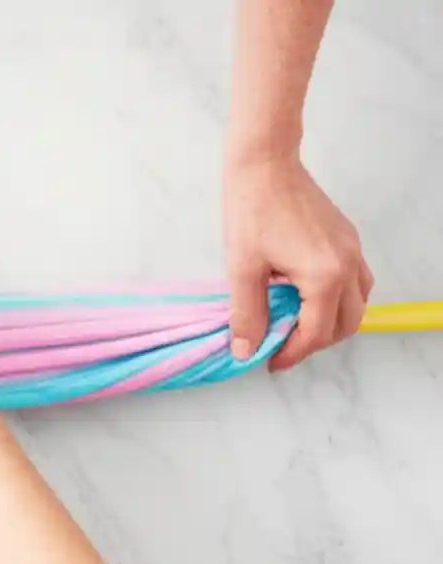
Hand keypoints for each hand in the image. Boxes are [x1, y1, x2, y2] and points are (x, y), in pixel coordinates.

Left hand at [223, 156, 372, 370]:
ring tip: (293, 326)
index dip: (292, 354)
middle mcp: (349, 265)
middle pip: (346, 323)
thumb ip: (247, 313)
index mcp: (325, 276)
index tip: (270, 362)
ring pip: (356, 303)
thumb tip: (245, 349)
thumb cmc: (252, 210)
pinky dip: (336, 299)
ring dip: (330, 322)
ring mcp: (353, 250)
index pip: (316, 333)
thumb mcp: (243, 268)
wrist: (265, 164)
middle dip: (315, 343)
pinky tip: (303, 297)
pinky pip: (355, 281)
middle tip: (282, 348)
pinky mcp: (348, 238)